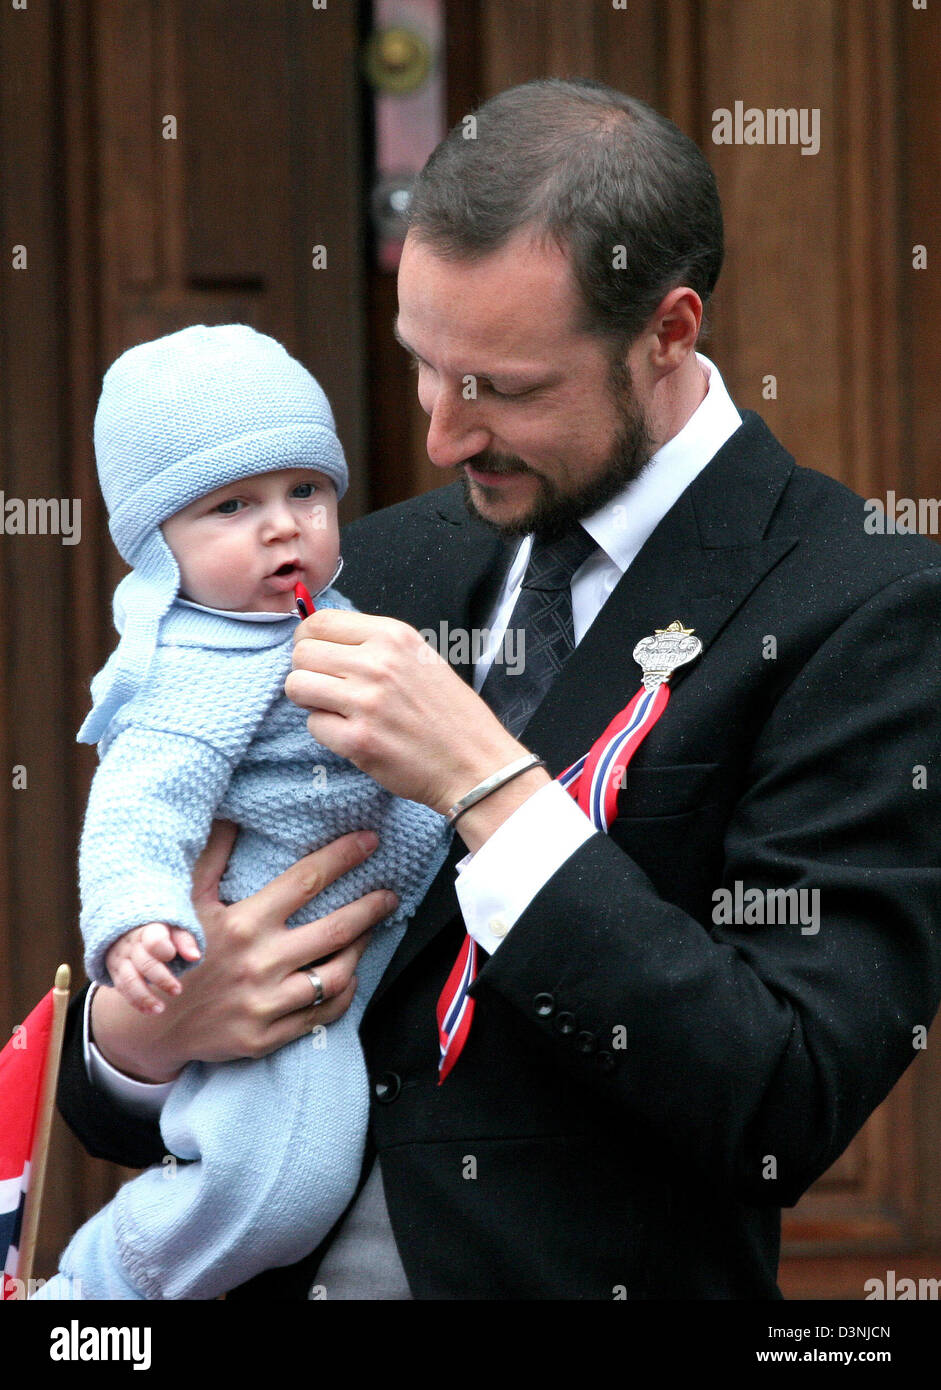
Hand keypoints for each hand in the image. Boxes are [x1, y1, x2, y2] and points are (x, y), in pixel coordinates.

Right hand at [90, 819, 396, 1083]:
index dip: (343, 857)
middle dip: (371, 908)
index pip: (306, 881)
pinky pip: (321, 1014)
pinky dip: (343, 994)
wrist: (152, 1023)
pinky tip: (349, 976)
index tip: (370, 842)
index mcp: (243, 923)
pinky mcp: (267, 1037)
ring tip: (370, 933)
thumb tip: (230, 814)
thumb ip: (213, 857)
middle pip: (335, 930)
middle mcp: (259, 963)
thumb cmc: (173, 952)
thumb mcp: (186, 900)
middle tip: (390, 895)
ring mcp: (265, 1003)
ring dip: (360, 951)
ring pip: (335, 976)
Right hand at [105, 922, 201, 1015]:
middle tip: (177, 991)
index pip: (153, 941)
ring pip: (129, 980)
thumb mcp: (174, 929)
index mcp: (148, 930)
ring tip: (160, 1009)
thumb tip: (195, 957)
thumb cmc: (160, 931)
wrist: (128, 929)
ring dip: (145, 997)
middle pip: (144, 964)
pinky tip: (149, 1011)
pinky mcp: (114, 971)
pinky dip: (135, 1002)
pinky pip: (121, 988)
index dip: (164, 950)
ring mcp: (120, 959)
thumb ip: (185, 941)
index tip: (172, 956)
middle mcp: (131, 945)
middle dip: (162, 979)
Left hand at [286, 610, 528, 812]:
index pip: (319, 622)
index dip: (309, 641)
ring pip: (297, 686)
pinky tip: (354, 735)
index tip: (319, 657)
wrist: (475, 763)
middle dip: (307, 671)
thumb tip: (322, 640)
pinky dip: (327, 732)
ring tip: (337, 710)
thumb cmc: (449, 713)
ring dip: (310, 701)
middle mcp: (377, 662)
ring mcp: (366, 702)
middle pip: (301, 652)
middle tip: (327, 689)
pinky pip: (313, 725)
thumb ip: (374, 645)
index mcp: (392, 635)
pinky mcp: (358, 740)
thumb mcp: (419, 657)